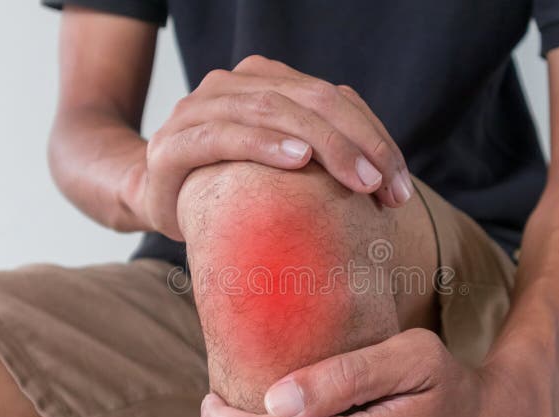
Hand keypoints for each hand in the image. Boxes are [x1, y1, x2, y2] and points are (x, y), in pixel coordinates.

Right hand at [141, 54, 412, 239]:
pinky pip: (223, 136)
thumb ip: (319, 152)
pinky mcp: (174, 142)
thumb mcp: (280, 164)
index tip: (401, 186)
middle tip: (388, 188)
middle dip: (359, 143)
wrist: (156, 194)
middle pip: (311, 100)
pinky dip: (263, 144)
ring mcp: (200, 107)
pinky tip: (298, 160)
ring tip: (360, 179)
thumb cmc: (229, 183)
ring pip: (273, 111)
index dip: (374, 137)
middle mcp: (233, 84)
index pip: (333, 98)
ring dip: (324, 144)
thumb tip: (386, 177)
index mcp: (265, 81)